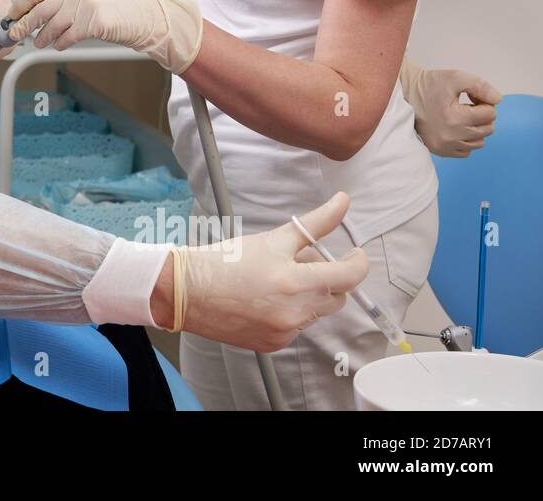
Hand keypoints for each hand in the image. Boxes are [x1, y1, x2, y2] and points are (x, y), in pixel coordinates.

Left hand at [8, 0, 203, 73]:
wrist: (145, 16)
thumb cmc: (117, 4)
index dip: (20, 4)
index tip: (11, 15)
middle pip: (39, 9)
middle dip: (23, 25)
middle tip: (15, 34)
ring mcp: (85, 3)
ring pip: (51, 25)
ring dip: (42, 37)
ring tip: (40, 42)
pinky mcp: (93, 21)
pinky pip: (66, 37)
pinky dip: (60, 43)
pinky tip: (59, 45)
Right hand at [168, 192, 368, 352]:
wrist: (189, 291)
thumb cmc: (226, 262)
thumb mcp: (273, 239)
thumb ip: (314, 224)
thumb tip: (342, 202)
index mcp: (296, 283)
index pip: (350, 277)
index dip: (357, 262)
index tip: (354, 254)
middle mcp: (295, 313)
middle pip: (337, 296)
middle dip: (329, 278)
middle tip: (303, 262)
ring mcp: (285, 332)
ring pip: (317, 312)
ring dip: (309, 296)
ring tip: (278, 280)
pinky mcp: (275, 345)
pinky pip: (298, 327)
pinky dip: (291, 312)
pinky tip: (266, 299)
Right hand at [399, 58, 501, 157]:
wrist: (404, 95)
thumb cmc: (430, 85)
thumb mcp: (455, 77)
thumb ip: (481, 86)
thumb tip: (497, 100)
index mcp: (455, 118)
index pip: (490, 114)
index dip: (484, 103)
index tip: (471, 98)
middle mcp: (450, 136)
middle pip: (487, 130)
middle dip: (482, 116)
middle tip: (467, 106)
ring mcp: (444, 146)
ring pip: (479, 143)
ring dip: (476, 129)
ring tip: (461, 117)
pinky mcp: (439, 151)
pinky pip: (465, 152)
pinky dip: (466, 141)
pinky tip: (455, 128)